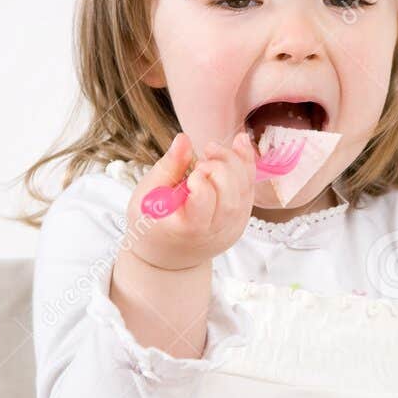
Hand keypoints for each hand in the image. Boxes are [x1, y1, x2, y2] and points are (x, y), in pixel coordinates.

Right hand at [127, 129, 257, 272]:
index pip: (205, 200)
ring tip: (214, 150)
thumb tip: (184, 139)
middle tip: (205, 156)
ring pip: (245, 191)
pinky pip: (250, 191)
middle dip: (221, 166)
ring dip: (236, 162)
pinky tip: (239, 146)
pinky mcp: (240, 222)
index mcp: (187, 228)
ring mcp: (231, 228)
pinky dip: (247, 166)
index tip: (191, 172)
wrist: (168, 258)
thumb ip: (167, 166)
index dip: (201, 179)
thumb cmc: (153, 225)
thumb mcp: (147, 196)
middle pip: (231, 195)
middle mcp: (215, 231)